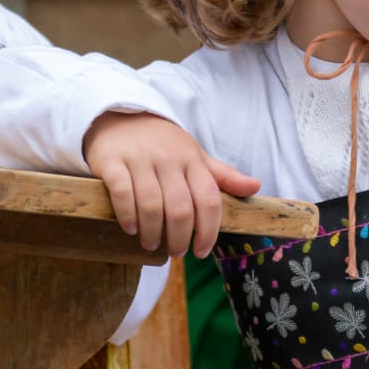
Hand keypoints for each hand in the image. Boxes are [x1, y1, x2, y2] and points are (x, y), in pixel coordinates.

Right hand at [83, 111, 260, 257]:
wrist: (123, 116)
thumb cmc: (164, 145)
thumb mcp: (195, 156)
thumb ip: (222, 176)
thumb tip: (256, 187)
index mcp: (193, 160)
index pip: (209, 200)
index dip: (209, 231)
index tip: (202, 251)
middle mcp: (169, 159)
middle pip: (181, 208)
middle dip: (180, 238)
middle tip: (175, 252)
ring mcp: (140, 159)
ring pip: (152, 205)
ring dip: (153, 232)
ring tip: (151, 244)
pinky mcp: (112, 162)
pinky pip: (123, 193)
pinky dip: (128, 216)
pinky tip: (131, 228)